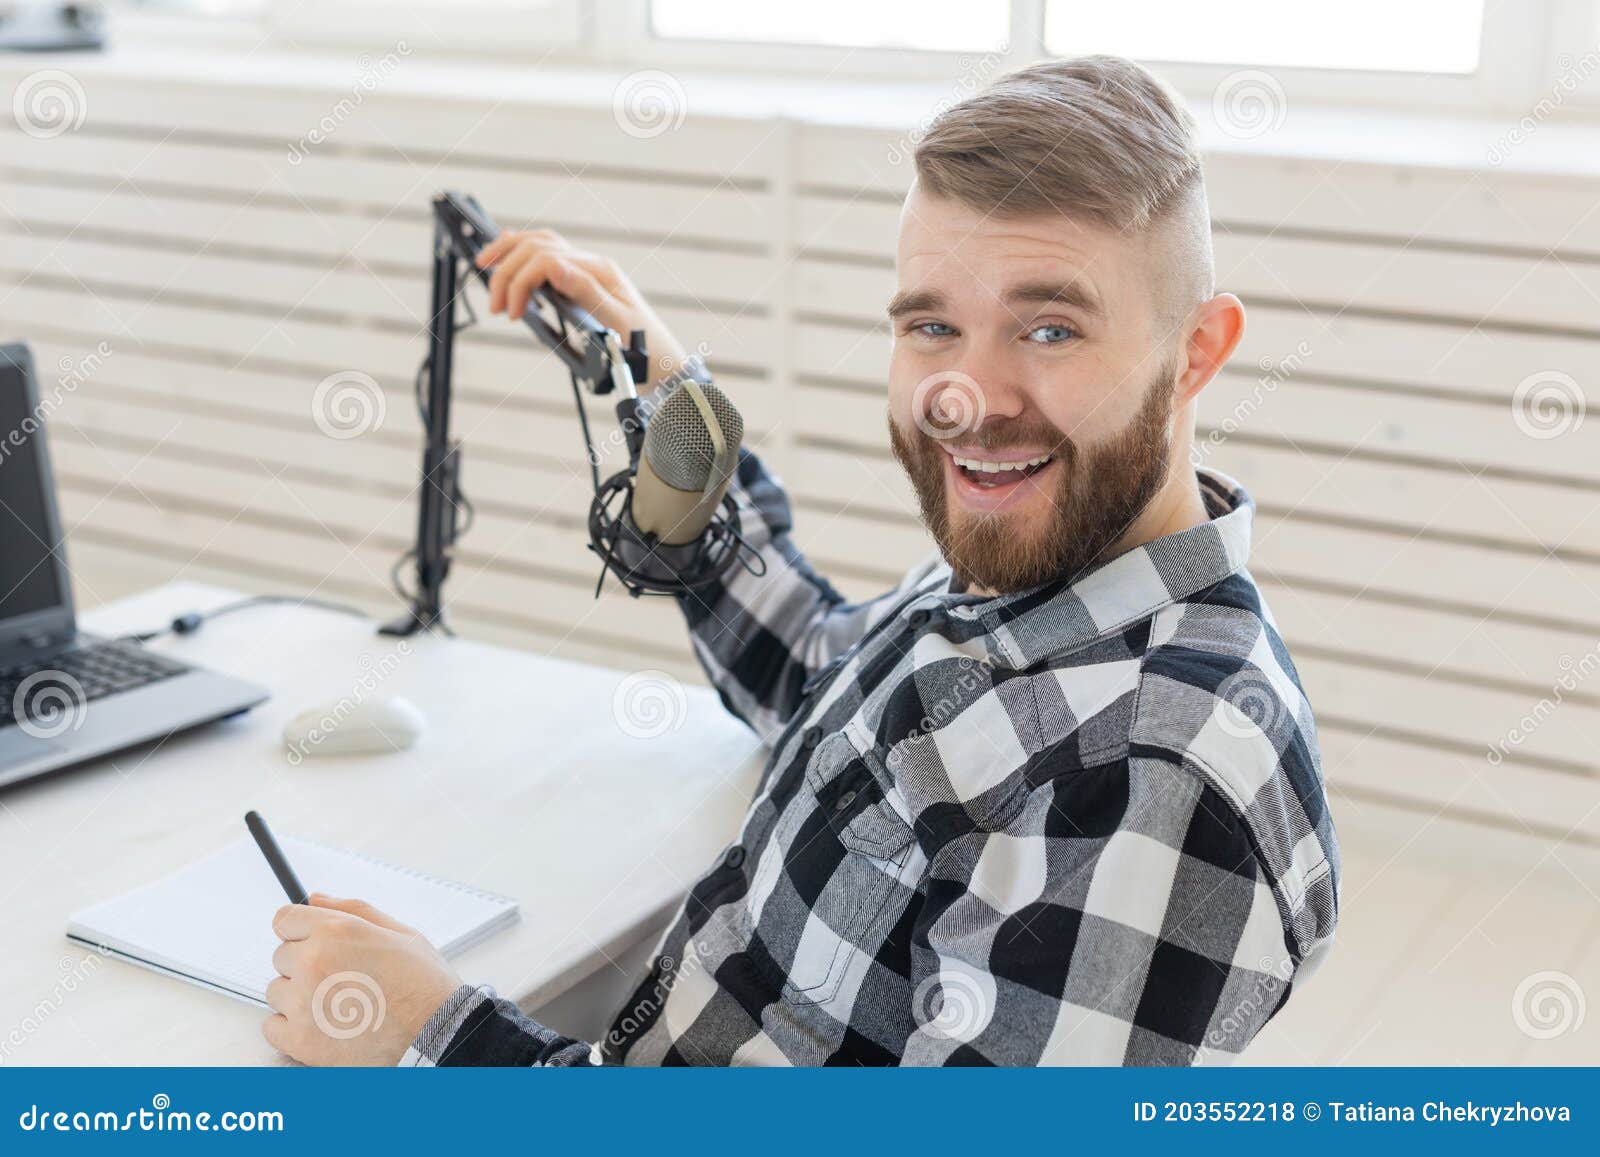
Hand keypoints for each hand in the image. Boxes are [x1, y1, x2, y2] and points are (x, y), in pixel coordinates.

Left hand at [262, 893, 461, 1065]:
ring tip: (338, 1005)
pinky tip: (324, 1026)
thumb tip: (315, 899)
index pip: (284, 920)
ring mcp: (302, 1003)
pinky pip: (272, 1026)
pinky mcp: (299, 1040)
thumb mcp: (400, 933)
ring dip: (298, 996)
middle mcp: (312, 962)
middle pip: (281, 956)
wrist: (436, 1035)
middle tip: (341, 979)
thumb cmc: (424, 984)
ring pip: (277, 991)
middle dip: (304, 964)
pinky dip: (292, 1028)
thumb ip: (352, 910)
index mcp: (335, 930)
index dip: (301, 930)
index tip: (314, 942)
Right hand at [475, 227, 688, 390]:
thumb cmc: (646, 350)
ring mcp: (587, 270)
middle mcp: (593, 264)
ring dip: (509, 255)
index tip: (513, 315)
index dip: (521, 282)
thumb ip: (587, 293)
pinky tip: (507, 258)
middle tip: (496, 307)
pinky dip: (522, 254)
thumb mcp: (618, 325)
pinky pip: (547, 255)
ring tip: (485, 271)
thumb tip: (555, 267)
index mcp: (600, 272)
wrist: (665, 364)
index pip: (547, 259)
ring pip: (540, 243)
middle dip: (507, 271)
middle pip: (538, 246)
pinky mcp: (582, 281)